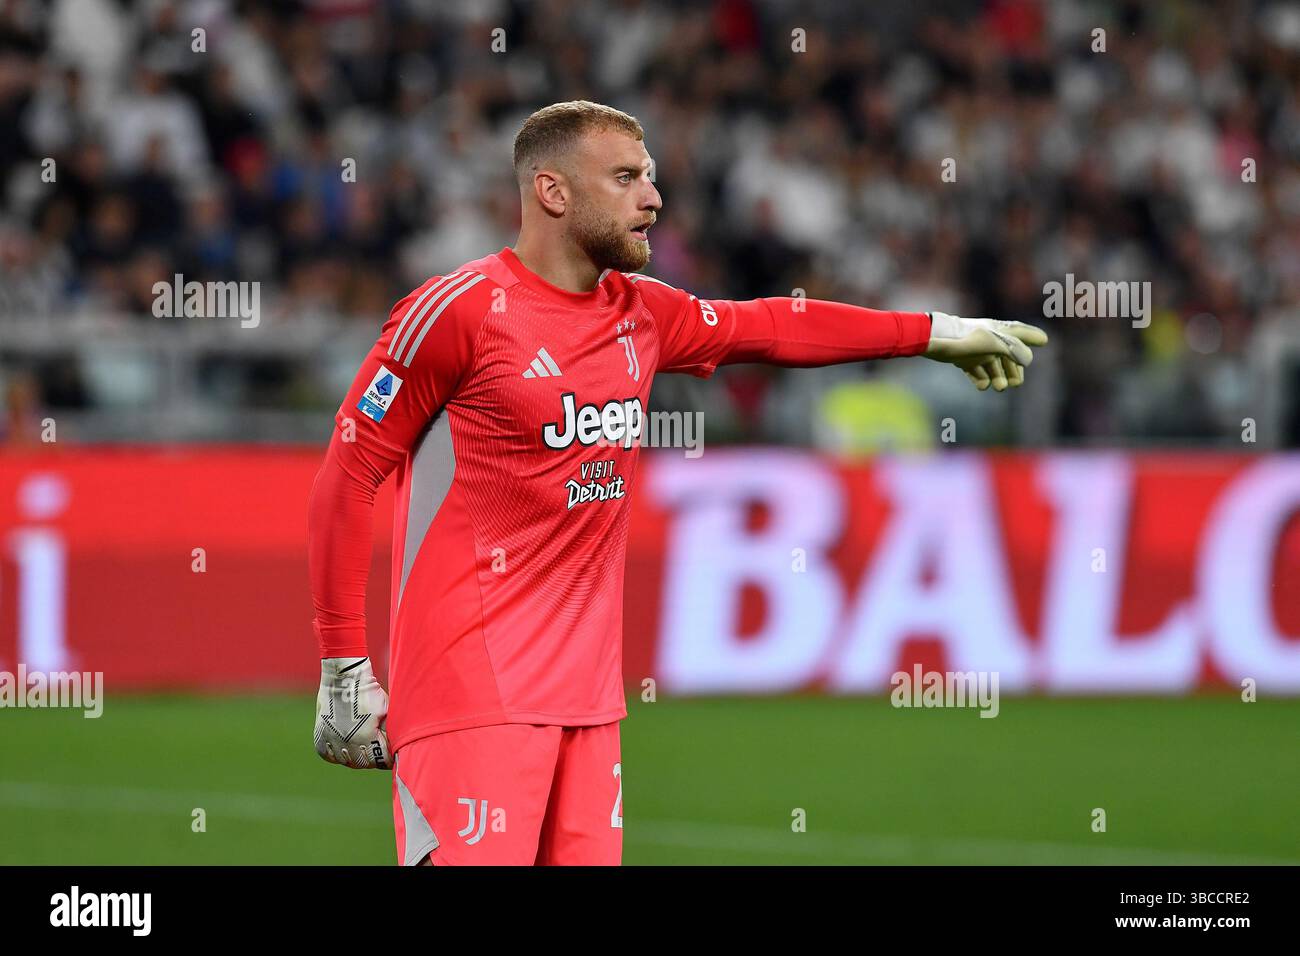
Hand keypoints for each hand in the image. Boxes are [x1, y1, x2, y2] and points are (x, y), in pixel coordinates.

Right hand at [314, 657, 392, 769]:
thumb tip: (394, 748)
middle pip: (364, 763)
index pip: (380, 759)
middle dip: (373, 759)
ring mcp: (332, 739)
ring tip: (363, 751)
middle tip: (377, 754)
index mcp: (366, 736)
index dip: (387, 759)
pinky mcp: (320, 735)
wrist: (345, 677)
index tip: (390, 758)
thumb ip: (389, 731)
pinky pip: (329, 755)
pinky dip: (337, 755)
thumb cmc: (370, 692)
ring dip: (356, 759)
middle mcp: (348, 741)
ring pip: (347, 761)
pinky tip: (346, 749)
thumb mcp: (386, 710)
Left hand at [924, 312, 1048, 391]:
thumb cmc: (968, 339)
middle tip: (1014, 383)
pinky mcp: (964, 359)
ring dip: (998, 378)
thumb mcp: (996, 343)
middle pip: (1009, 357)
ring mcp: (977, 350)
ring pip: (993, 366)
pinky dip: (981, 379)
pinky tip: (983, 386)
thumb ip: (1015, 350)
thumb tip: (1028, 360)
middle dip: (1014, 371)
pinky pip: (977, 372)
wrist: (936, 341)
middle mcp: (990, 340)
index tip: (1043, 340)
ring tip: (999, 387)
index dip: (1032, 336)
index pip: (1021, 331)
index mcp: (999, 331)